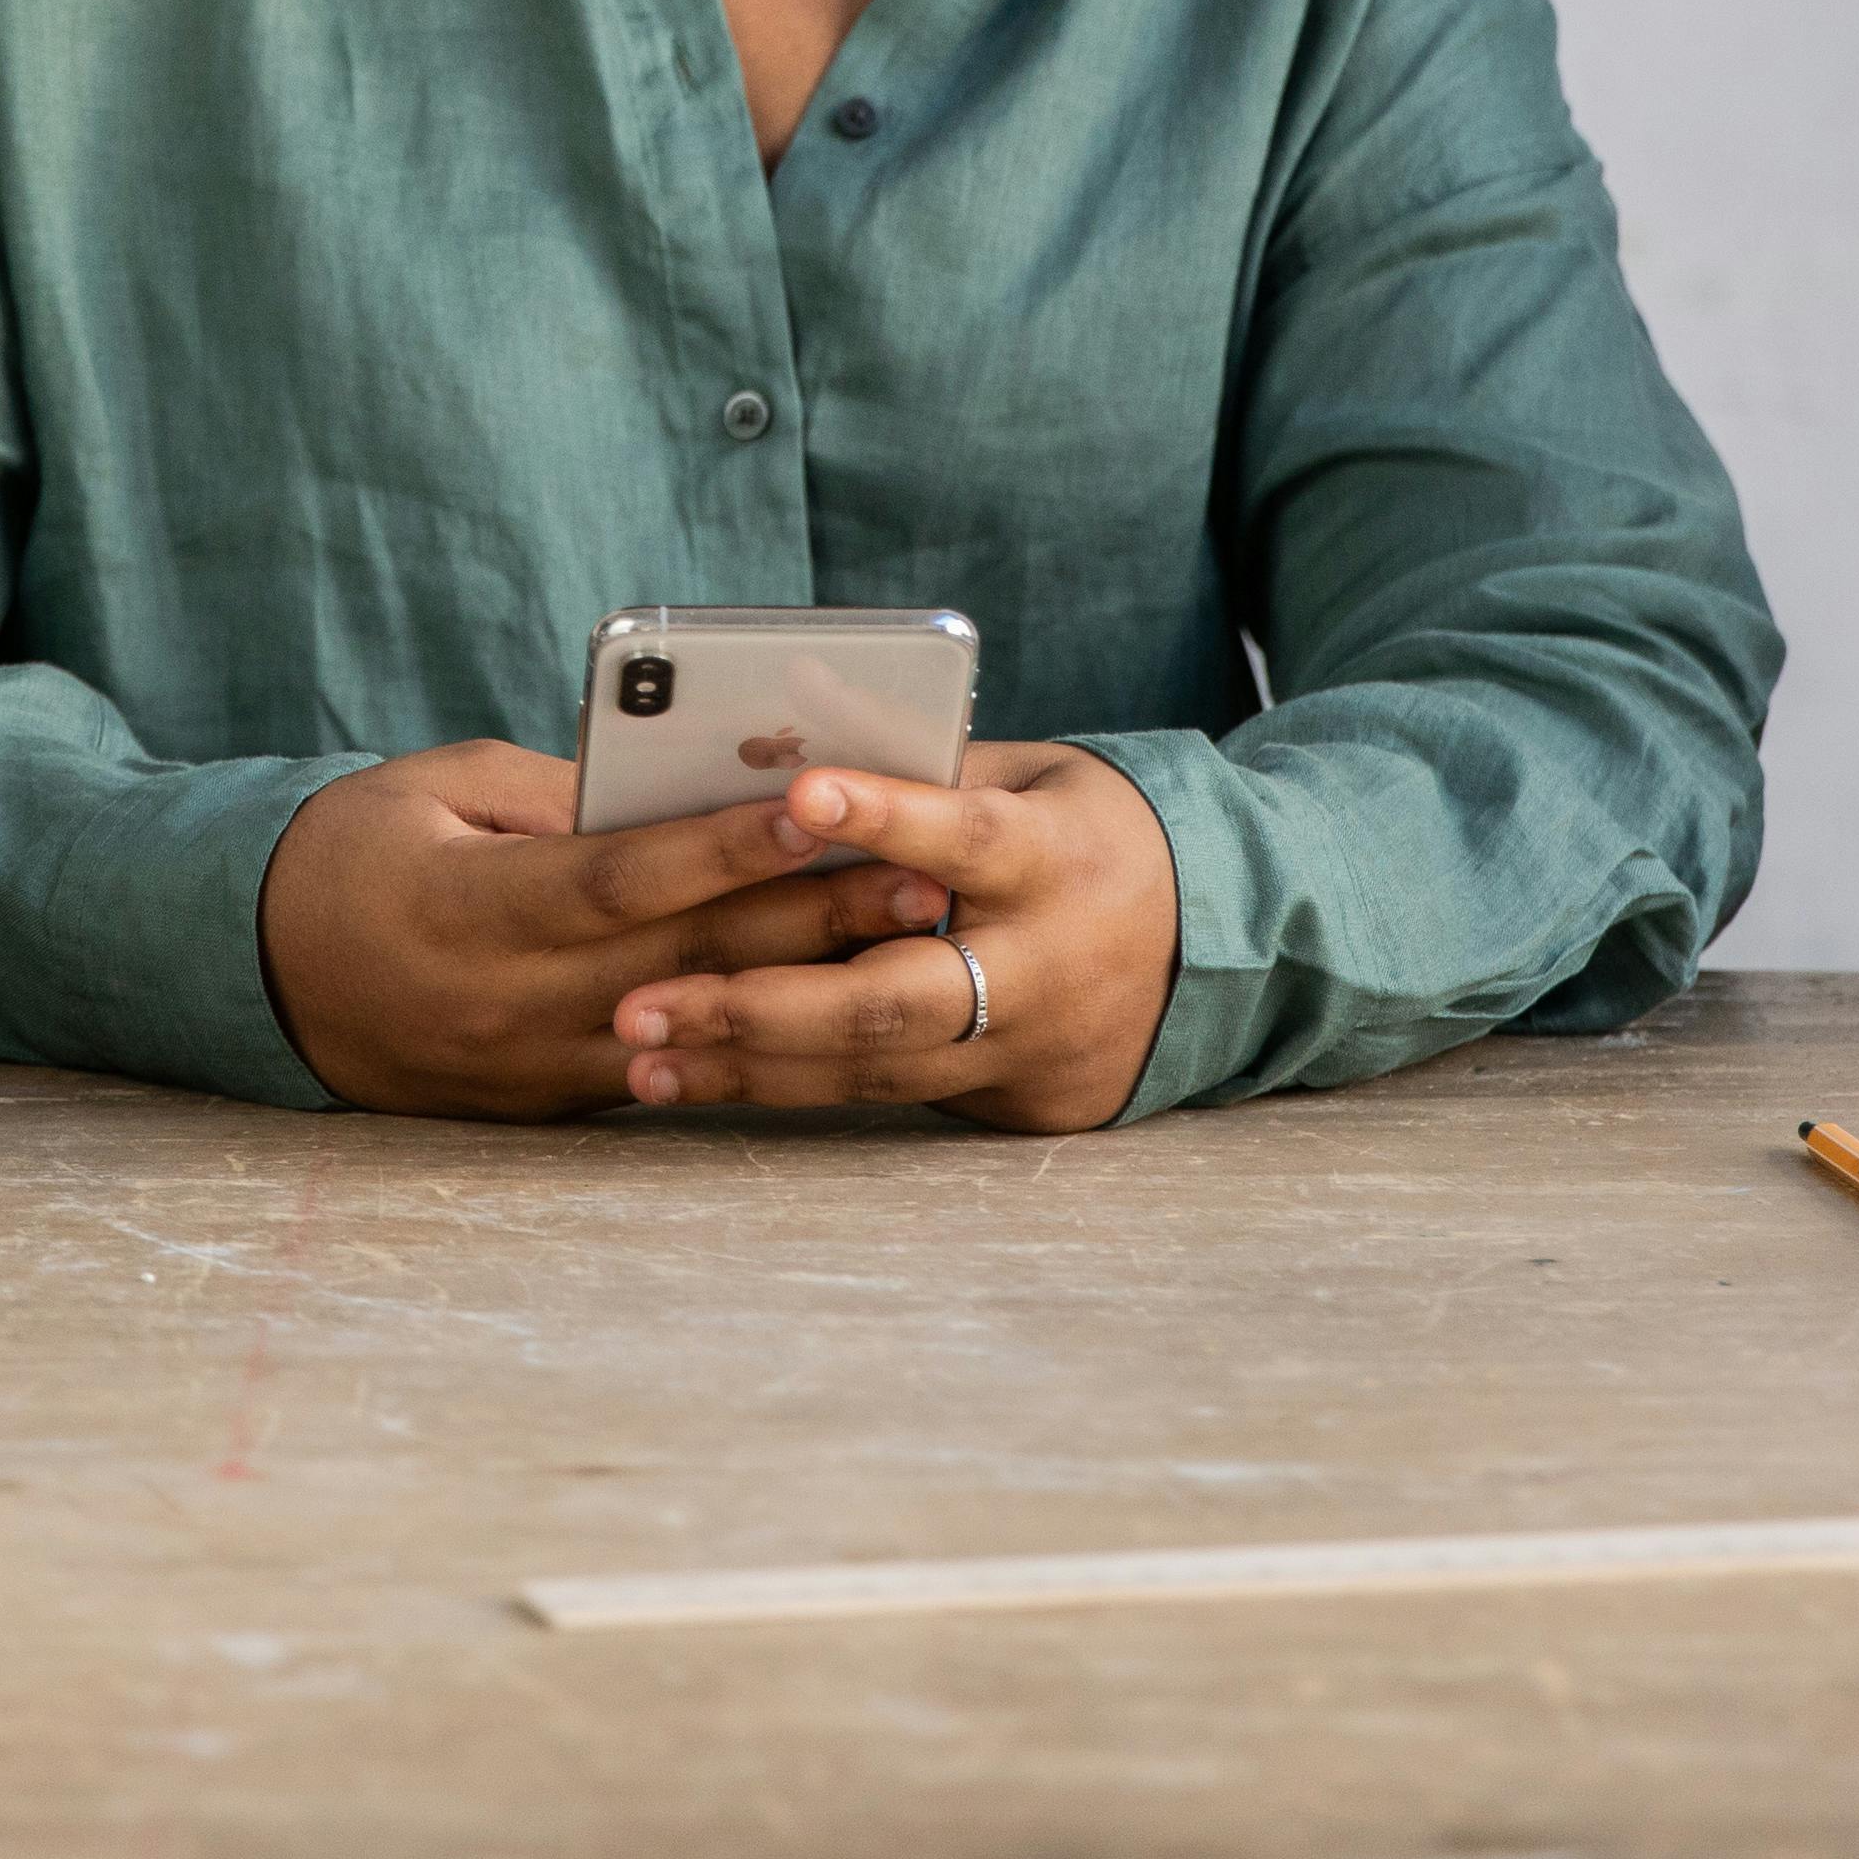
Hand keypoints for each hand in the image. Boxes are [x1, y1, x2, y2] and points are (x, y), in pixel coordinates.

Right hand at [256, 739, 953, 1117]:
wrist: (255, 975)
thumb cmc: (350, 853)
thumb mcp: (436, 789)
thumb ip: (555, 793)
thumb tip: (679, 786)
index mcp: (470, 907)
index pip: (623, 875)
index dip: (729, 844)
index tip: (827, 802)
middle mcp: (504, 1002)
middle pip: (685, 959)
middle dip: (810, 917)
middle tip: (921, 877)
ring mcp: (526, 1068)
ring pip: (691, 1029)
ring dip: (805, 984)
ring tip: (905, 941)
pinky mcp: (541, 1106)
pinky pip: (662, 1075)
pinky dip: (746, 1038)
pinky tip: (831, 1007)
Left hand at [607, 741, 1177, 1134]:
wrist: (1219, 947)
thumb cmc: (1081, 832)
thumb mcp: (1031, 778)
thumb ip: (927, 774)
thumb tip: (782, 753)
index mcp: (1054, 858)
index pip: (965, 837)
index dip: (886, 818)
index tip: (796, 796)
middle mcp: (1047, 966)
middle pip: (893, 997)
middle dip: (757, 1004)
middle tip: (640, 1003)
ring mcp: (1034, 1049)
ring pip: (875, 1070)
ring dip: (747, 1066)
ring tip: (642, 1058)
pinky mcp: (1019, 1105)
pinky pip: (893, 1100)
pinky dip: (795, 1088)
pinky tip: (708, 1080)